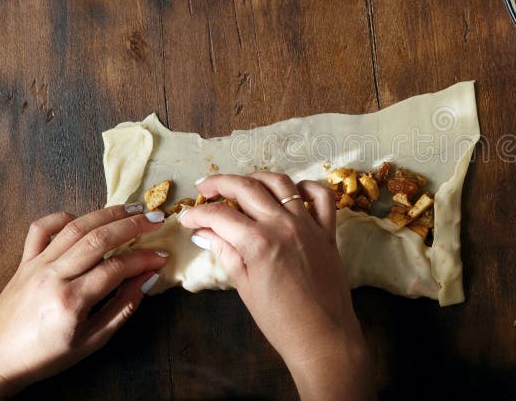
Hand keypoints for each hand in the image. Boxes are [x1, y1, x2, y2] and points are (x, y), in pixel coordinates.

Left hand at [0, 205, 168, 397]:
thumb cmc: (47, 355)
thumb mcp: (93, 341)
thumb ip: (123, 308)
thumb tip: (147, 279)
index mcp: (71, 302)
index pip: (117, 268)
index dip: (144, 259)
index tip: (162, 256)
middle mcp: (53, 277)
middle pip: (98, 239)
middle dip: (132, 225)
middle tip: (156, 219)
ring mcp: (36, 265)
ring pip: (76, 227)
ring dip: (108, 213)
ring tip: (133, 208)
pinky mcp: (24, 261)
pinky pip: (42, 228)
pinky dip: (64, 217)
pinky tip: (85, 219)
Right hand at [179, 172, 373, 399]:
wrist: (322, 337)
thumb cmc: (279, 321)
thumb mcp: (245, 286)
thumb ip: (226, 252)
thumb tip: (204, 233)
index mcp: (258, 242)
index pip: (220, 214)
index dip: (198, 213)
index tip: (187, 216)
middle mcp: (283, 225)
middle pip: (246, 188)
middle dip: (220, 183)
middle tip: (204, 188)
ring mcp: (309, 225)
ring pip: (281, 183)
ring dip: (257, 178)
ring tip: (241, 185)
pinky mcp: (328, 231)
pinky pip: (321, 197)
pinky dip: (306, 187)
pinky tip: (291, 192)